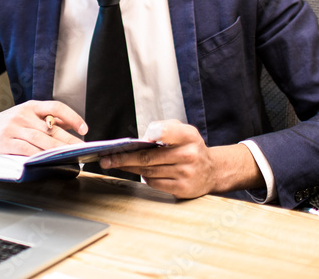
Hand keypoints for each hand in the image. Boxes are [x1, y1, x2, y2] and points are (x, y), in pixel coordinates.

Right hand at [0, 101, 87, 155]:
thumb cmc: (8, 124)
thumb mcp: (27, 115)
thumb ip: (47, 119)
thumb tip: (71, 125)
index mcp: (30, 106)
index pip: (55, 107)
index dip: (72, 117)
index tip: (83, 128)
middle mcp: (22, 115)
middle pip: (50, 128)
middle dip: (68, 140)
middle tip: (82, 149)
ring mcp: (12, 128)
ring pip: (40, 140)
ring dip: (56, 149)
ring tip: (69, 156)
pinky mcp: (4, 142)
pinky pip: (25, 150)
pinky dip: (38, 156)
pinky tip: (48, 160)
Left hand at [99, 120, 262, 198]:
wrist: (212, 170)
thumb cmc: (190, 147)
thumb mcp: (183, 131)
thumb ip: (163, 129)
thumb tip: (141, 140)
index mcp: (188, 136)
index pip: (166, 132)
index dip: (152, 134)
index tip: (135, 139)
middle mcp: (188, 155)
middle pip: (148, 157)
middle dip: (124, 158)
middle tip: (106, 158)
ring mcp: (186, 174)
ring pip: (148, 171)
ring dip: (129, 168)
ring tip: (114, 164)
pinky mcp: (182, 189)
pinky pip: (155, 183)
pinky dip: (144, 177)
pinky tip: (137, 172)